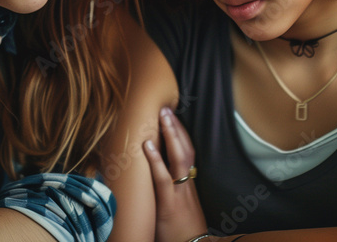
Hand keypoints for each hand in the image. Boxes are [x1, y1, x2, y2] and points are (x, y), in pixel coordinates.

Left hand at [143, 107, 207, 241]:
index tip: (174, 117)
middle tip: (167, 107)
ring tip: (162, 116)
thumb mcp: (179, 208)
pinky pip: (162, 178)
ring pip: (178, 157)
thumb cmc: (182, 231)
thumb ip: (171, 191)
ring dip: (170, 134)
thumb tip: (156, 177)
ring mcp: (179, 192)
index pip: (188, 153)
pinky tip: (148, 145)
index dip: (182, 135)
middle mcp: (186, 184)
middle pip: (185, 149)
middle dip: (177, 127)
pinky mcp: (168, 203)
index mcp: (189, 184)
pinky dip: (155, 159)